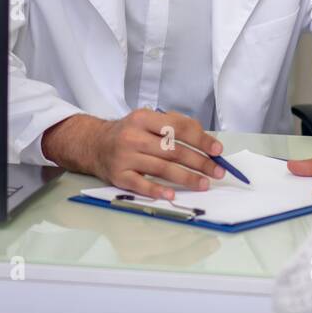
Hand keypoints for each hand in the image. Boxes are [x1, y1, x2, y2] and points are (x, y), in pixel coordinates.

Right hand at [41, 109, 225, 199]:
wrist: (94, 144)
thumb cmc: (128, 132)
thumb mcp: (147, 120)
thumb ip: (174, 125)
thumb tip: (204, 141)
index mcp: (144, 118)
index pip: (178, 127)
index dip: (201, 139)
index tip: (217, 150)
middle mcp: (133, 136)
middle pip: (173, 150)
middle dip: (199, 162)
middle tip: (217, 171)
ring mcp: (125, 157)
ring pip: (162, 168)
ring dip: (187, 177)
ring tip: (204, 183)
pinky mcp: (118, 175)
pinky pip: (141, 184)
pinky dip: (157, 190)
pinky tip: (172, 194)